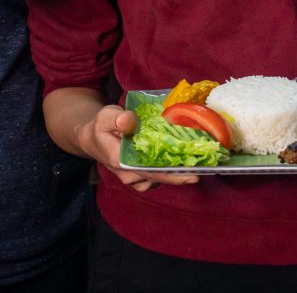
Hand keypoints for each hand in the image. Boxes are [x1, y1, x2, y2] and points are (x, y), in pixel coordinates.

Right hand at [76, 104, 198, 191]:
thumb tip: (129, 120)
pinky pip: (158, 177)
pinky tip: (183, 161)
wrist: (94, 139)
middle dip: (181, 176)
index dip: (172, 175)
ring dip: (177, 173)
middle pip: (159, 179)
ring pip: (160, 179)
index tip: (191, 174)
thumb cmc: (101, 127)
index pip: (149, 172)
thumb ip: (116, 118)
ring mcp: (136, 178)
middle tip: (203, 171)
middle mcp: (129, 175)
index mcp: (121, 161)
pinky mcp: (141, 176)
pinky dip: (170, 171)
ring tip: (196, 163)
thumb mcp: (105, 116)